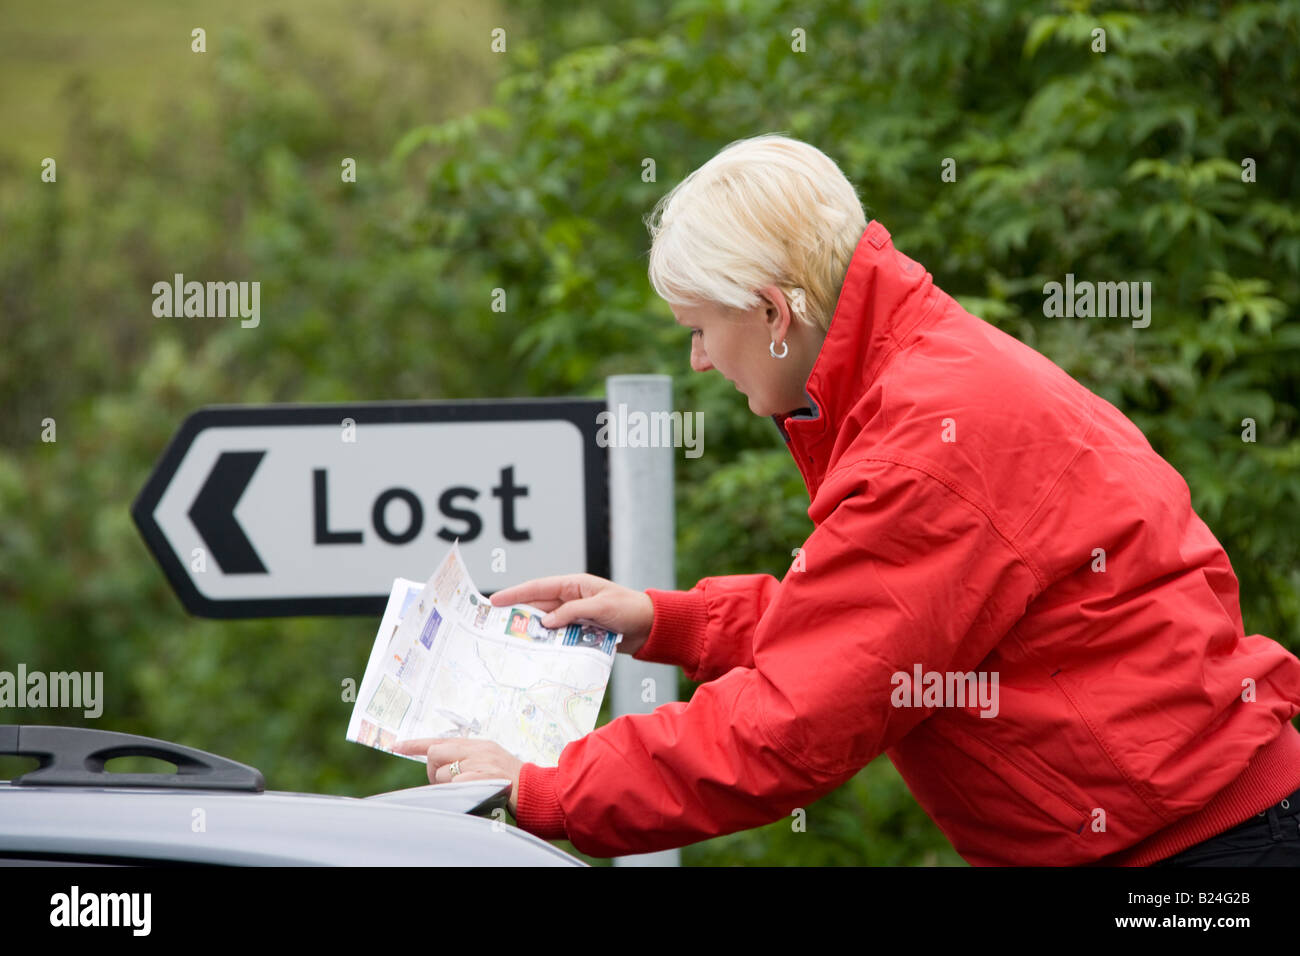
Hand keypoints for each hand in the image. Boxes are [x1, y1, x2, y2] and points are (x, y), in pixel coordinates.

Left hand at [392, 737, 524, 815]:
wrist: (535, 790)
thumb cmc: (510, 781)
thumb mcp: (489, 762)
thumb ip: (467, 760)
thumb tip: (439, 767)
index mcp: (477, 745)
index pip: (439, 740)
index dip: (415, 744)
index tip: (396, 745)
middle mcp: (477, 749)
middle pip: (435, 753)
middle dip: (434, 771)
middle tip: (448, 783)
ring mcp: (481, 762)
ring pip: (443, 773)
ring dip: (449, 786)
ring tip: (468, 789)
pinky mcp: (484, 776)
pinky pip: (456, 784)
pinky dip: (459, 791)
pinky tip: (473, 793)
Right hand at [489, 573, 654, 655]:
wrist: (651, 627)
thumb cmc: (630, 610)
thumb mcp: (601, 608)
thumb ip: (572, 613)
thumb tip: (545, 623)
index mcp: (574, 585)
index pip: (539, 587)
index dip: (515, 594)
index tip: (494, 601)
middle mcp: (571, 599)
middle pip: (538, 607)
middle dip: (518, 615)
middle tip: (494, 626)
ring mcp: (576, 617)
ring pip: (547, 624)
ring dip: (533, 633)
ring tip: (511, 643)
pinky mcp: (581, 632)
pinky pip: (560, 637)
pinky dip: (549, 644)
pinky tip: (538, 654)